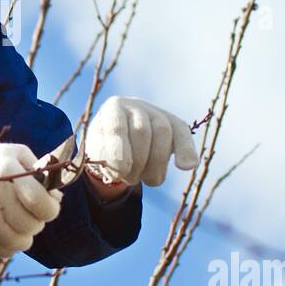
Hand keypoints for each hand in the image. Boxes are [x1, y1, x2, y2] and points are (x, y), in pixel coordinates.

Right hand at [0, 139, 62, 256]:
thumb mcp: (18, 154)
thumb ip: (41, 173)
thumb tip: (56, 198)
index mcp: (7, 171)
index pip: (40, 204)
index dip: (51, 209)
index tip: (50, 204)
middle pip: (28, 225)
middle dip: (37, 223)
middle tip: (33, 214)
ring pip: (13, 241)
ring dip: (24, 239)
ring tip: (23, 227)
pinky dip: (8, 247)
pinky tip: (10, 237)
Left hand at [83, 95, 198, 187]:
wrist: (121, 142)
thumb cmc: (107, 149)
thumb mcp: (98, 153)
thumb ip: (105, 159)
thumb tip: (120, 168)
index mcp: (112, 109)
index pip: (116, 126)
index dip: (118, 152)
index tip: (119, 172)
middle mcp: (135, 105)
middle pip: (142, 131)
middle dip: (138, 162)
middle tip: (129, 179)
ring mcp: (157, 112)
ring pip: (163, 132)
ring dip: (156, 163)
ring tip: (146, 179)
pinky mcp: (175, 124)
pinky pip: (183, 134)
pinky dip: (186, 151)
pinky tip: (186, 166)